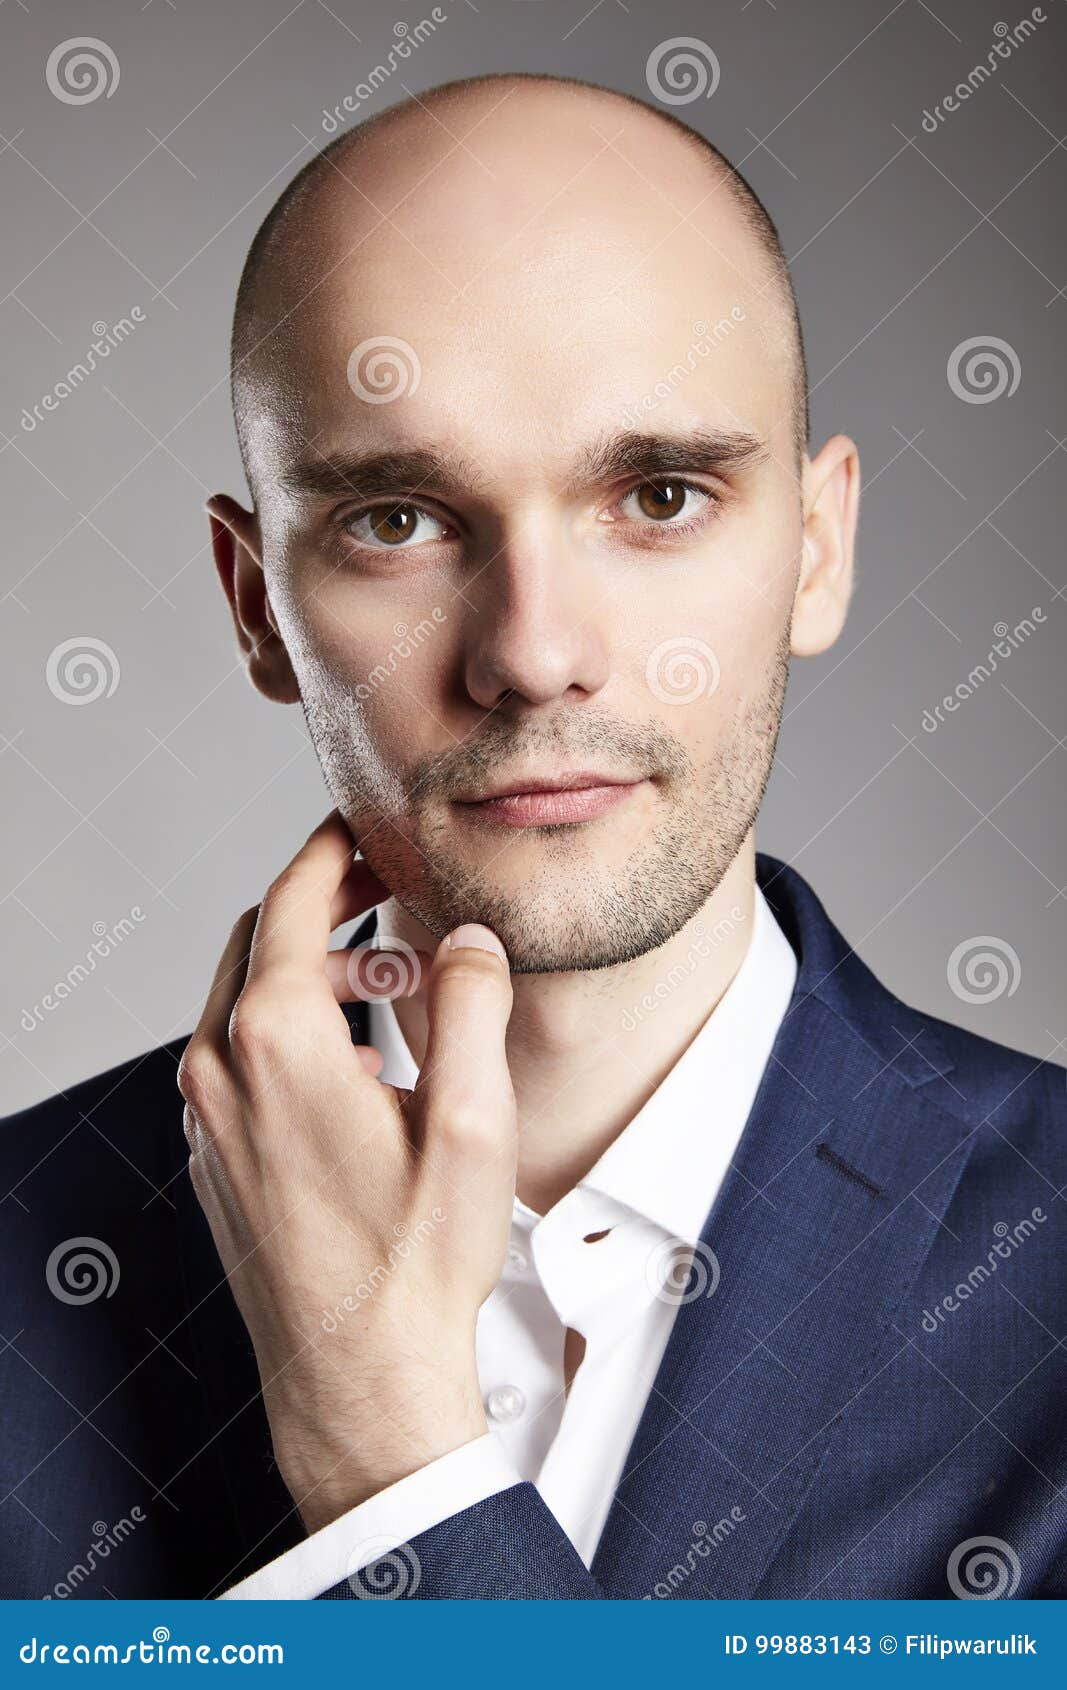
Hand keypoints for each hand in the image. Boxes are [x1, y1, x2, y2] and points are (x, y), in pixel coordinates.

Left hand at [177, 812, 515, 1533]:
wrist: (356, 1382)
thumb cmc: (414, 1266)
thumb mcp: (475, 1122)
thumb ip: (473, 1005)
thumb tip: (468, 940)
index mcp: (276, 1043)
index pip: (288, 901)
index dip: (329, 851)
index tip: (363, 830)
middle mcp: (220, 1071)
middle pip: (256, 940)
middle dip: (322, 906)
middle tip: (390, 899)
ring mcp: (205, 1119)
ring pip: (242, 1000)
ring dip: (311, 974)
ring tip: (394, 994)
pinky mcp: (211, 1157)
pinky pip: (235, 1058)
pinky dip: (286, 1030)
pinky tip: (357, 1067)